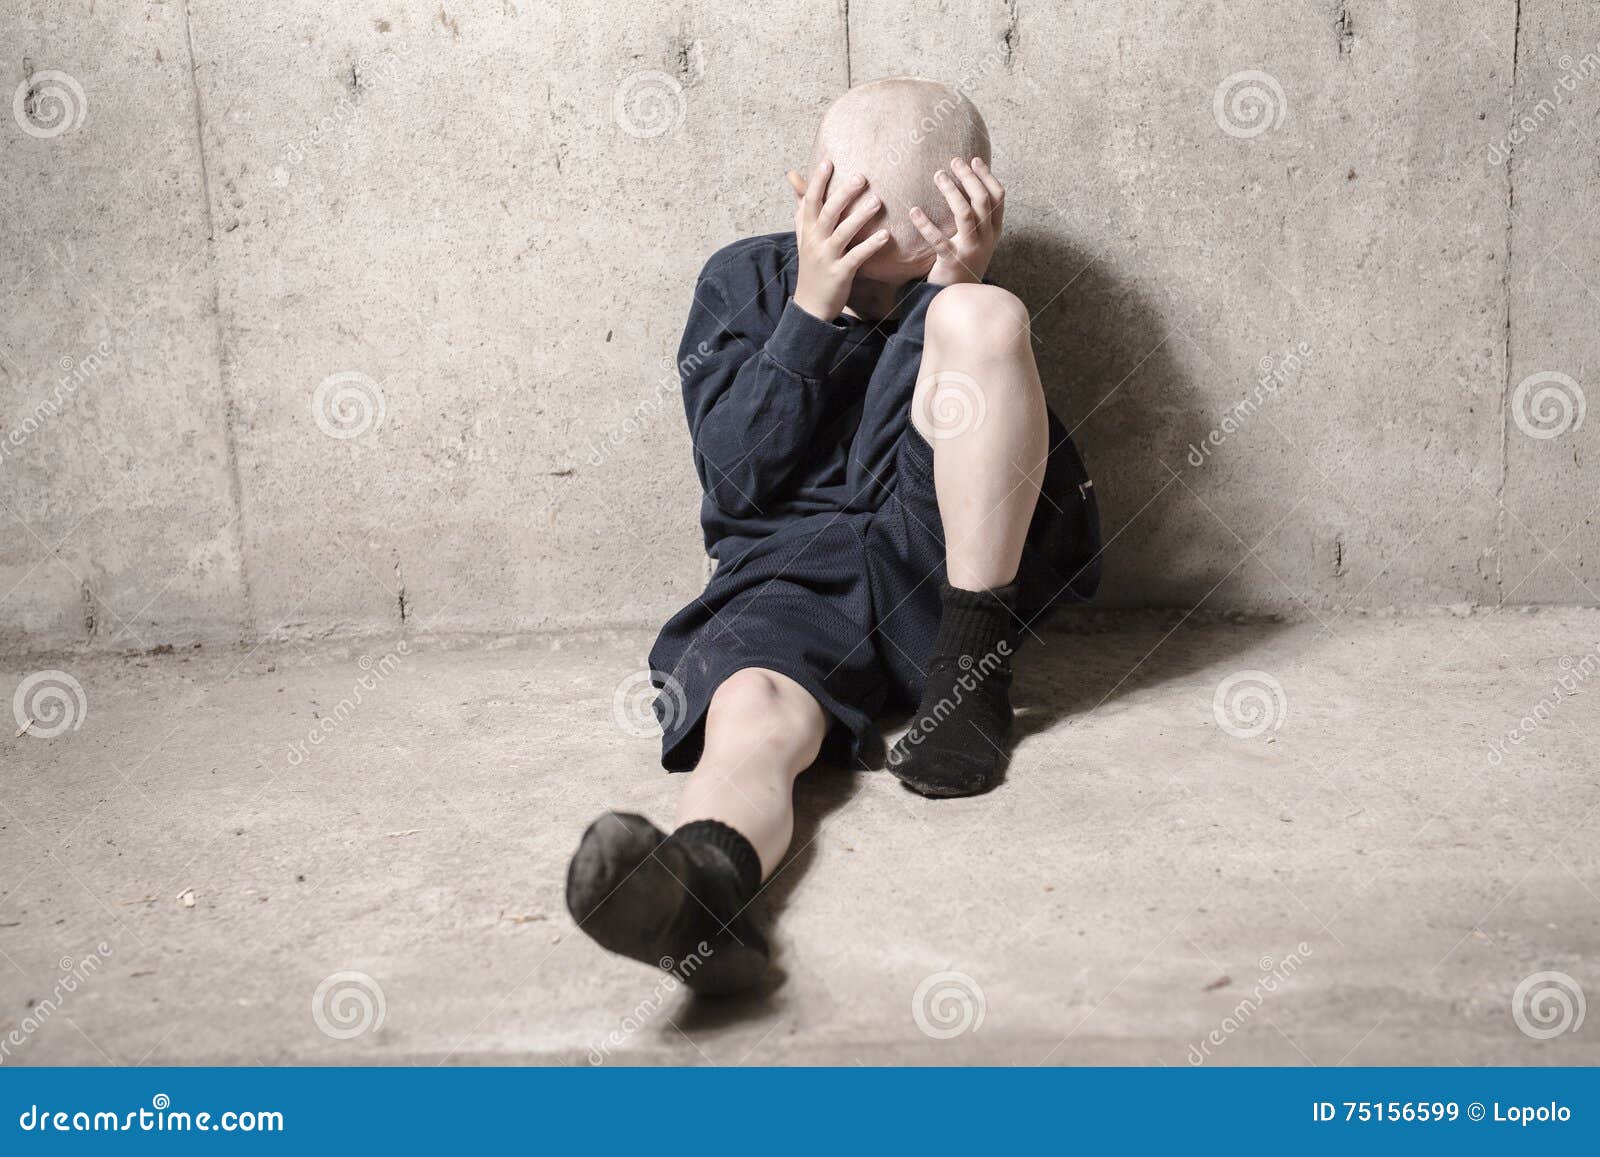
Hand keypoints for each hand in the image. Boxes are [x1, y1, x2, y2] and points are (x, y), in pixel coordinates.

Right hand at [785, 161, 890, 320]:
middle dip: (843, 194)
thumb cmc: (812, 264)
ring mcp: (826, 258)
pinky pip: (856, 257)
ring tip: (877, 201)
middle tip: (861, 176)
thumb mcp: (804, 234)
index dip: (817, 181)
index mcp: (807, 230)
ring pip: (842, 233)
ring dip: (860, 216)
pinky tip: (885, 235)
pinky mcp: (839, 274)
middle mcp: (814, 242)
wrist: (810, 305)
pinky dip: (870, 245)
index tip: (828, 161)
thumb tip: (793, 176)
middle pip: (827, 213)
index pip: (810, 201)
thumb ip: (802, 206)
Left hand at [910, 157, 1004, 286]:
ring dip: (951, 191)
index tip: (973, 159)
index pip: (998, 197)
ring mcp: (970, 249)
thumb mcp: (979, 238)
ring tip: (938, 175)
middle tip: (953, 161)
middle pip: (982, 200)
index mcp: (994, 230)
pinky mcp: (951, 261)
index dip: (987, 176)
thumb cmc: (966, 260)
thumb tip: (968, 182)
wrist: (961, 295)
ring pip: (965, 213)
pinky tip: (914, 211)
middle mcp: (986, 238)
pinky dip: (925, 223)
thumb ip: (978, 216)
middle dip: (969, 177)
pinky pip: (938, 239)